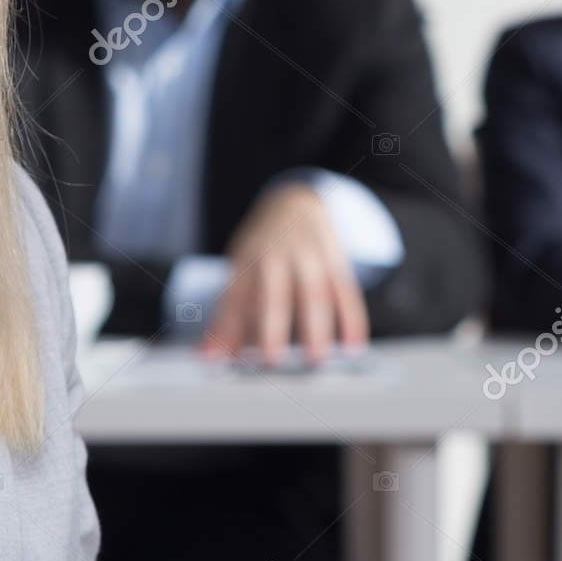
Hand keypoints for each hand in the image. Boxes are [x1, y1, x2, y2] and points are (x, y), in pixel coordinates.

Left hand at [198, 182, 368, 365]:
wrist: (296, 200)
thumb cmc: (262, 245)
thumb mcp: (239, 269)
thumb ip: (227, 317)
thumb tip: (208, 356)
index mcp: (247, 258)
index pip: (236, 294)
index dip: (230, 325)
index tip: (227, 357)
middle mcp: (277, 255)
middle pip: (275, 292)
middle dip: (273, 326)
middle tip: (271, 360)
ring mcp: (309, 255)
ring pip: (315, 292)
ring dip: (317, 327)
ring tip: (316, 359)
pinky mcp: (336, 261)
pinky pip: (346, 291)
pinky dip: (352, 319)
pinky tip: (353, 346)